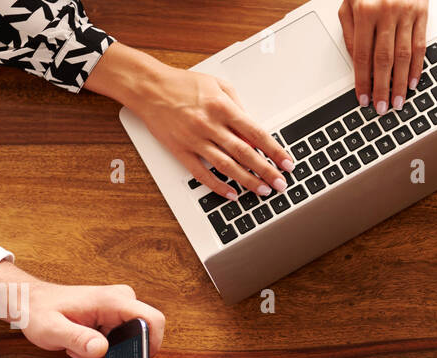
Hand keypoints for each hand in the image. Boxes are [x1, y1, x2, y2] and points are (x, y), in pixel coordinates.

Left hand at [0, 261, 164, 357]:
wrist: (28, 301)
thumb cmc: (37, 310)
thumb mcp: (52, 329)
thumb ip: (77, 339)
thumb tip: (101, 349)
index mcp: (112, 300)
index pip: (153, 320)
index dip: (151, 345)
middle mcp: (120, 301)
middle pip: (142, 336)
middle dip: (120, 356)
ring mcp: (118, 308)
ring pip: (130, 341)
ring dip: (108, 355)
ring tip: (81, 352)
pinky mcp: (113, 316)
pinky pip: (120, 340)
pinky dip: (103, 351)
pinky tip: (82, 348)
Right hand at [86, 43, 292, 197]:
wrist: (149, 87)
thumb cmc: (184, 84)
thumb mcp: (217, 85)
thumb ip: (238, 106)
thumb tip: (253, 131)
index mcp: (222, 107)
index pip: (256, 133)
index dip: (275, 150)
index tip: (287, 163)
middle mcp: (209, 124)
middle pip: (244, 153)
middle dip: (266, 170)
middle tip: (280, 184)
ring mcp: (194, 139)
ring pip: (226, 166)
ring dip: (247, 181)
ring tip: (262, 190)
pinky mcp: (180, 150)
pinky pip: (201, 173)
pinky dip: (218, 185)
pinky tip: (231, 193)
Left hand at [339, 0, 427, 113]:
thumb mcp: (350, 2)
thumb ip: (350, 31)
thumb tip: (357, 62)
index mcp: (365, 10)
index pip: (363, 55)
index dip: (362, 80)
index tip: (362, 98)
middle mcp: (386, 11)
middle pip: (384, 60)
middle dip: (382, 88)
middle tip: (381, 108)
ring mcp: (406, 12)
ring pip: (403, 56)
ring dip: (400, 82)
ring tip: (398, 101)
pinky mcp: (422, 12)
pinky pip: (420, 45)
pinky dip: (417, 66)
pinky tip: (412, 81)